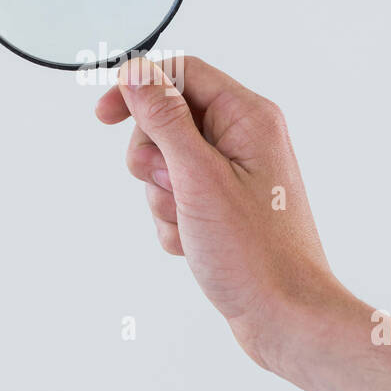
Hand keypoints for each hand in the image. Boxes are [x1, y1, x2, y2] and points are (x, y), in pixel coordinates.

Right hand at [95, 55, 349, 370]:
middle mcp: (245, 138)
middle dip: (152, 158)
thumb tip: (137, 72)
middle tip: (169, 188)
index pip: (181, 73)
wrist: (286, 319)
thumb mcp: (197, 178)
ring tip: (187, 225)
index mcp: (248, 118)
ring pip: (166, 163)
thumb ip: (164, 119)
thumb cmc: (254, 253)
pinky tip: (193, 245)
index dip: (138, 89)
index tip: (103, 116)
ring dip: (161, 197)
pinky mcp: (224, 207)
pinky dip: (173, 221)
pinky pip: (176, 198)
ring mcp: (235, 174)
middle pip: (168, 119)